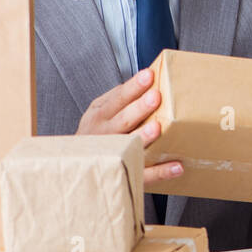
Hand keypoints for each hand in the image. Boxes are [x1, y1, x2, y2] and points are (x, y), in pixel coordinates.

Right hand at [77, 67, 184, 189]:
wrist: (75, 165)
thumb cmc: (95, 132)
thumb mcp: (99, 111)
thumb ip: (118, 97)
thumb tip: (147, 78)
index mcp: (99, 116)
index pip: (118, 99)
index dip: (133, 88)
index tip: (149, 75)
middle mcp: (105, 135)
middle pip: (123, 120)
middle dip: (139, 108)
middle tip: (155, 97)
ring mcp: (114, 155)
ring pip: (130, 146)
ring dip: (144, 137)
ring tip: (158, 128)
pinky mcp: (125, 175)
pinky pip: (143, 174)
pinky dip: (160, 172)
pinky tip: (177, 166)